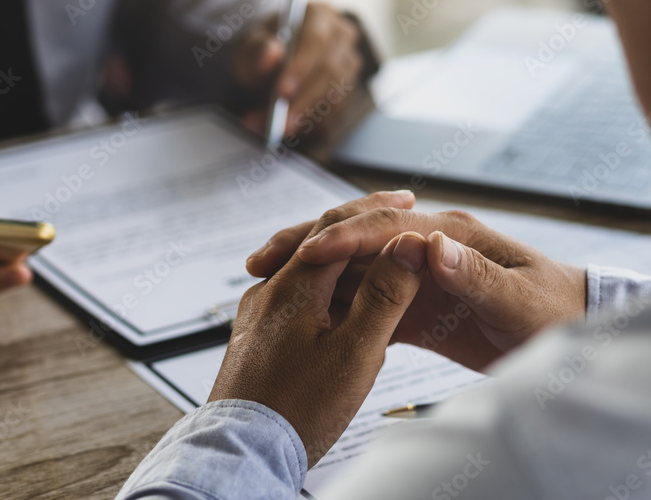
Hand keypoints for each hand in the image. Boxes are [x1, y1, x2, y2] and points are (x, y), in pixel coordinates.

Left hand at [210, 224, 426, 466]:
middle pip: (318, 241)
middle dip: (358, 226)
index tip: (408, 200)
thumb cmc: (297, 408)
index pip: (337, 227)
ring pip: (306, 268)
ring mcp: (259, 312)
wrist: (242, 449)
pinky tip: (341, 302)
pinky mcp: (257, 334)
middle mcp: (268, 289)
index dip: (376, 211)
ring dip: (343, 257)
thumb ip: (384, 297)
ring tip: (377, 256)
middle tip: (393, 212)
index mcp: (293, 285)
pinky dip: (325, 286)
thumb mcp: (355, 353)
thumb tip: (408, 245)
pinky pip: (295, 295)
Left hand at [232, 2, 362, 137]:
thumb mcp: (250, 45)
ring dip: (305, 117)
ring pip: (336, 96)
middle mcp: (342, 37)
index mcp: (319, 15)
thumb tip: (271, 53)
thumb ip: (257, 49)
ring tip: (272, 129)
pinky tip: (287, 130)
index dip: (301, 68)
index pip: (316, 41)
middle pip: (330, 71)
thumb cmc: (263, 47)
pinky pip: (336, 113)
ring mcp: (349, 63)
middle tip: (278, 123)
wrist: (273, 58)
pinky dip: (310, 126)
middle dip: (303, 101)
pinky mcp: (348, 89)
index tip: (282, 92)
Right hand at [248, 196, 586, 369]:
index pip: (383, 228)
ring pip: (348, 267)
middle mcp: (423, 246)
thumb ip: (477, 274)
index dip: (342, 239)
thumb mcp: (521, 299)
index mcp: (448, 234)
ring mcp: (413, 272)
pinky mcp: (411, 302)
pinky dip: (329, 306)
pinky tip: (299, 318)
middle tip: (258, 262)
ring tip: (263, 288)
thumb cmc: (555, 311)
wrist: (569, 332)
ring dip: (307, 276)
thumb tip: (430, 245)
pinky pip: (361, 300)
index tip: (306, 256)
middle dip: (303, 245)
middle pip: (351, 239)